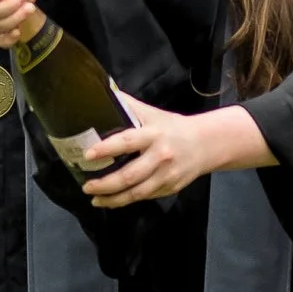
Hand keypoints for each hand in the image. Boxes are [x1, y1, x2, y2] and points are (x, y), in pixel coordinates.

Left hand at [73, 97, 267, 207]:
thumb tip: (103, 91)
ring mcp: (166, 175)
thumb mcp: (153, 114)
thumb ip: (129, 106)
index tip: (88, 155)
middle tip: (86, 186)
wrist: (206, 144)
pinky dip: (127, 201)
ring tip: (95, 199)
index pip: (127, 141)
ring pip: (136, 193)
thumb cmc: (173, 127)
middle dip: (105, 184)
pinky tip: (113, 200)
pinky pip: (145, 197)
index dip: (106, 149)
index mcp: (153, 134)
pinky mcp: (170, 188)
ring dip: (113, 199)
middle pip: (129, 175)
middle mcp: (160, 156)